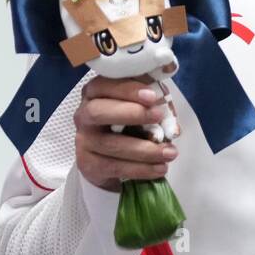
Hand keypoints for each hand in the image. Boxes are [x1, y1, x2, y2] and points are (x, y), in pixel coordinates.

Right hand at [74, 76, 178, 190]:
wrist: (109, 155)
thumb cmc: (128, 120)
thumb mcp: (140, 102)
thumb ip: (152, 96)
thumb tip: (167, 103)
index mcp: (95, 93)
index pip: (104, 85)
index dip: (127, 90)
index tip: (152, 96)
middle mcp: (84, 115)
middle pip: (98, 112)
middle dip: (131, 113)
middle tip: (159, 116)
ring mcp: (84, 141)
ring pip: (111, 145)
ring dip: (145, 149)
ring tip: (170, 152)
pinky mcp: (88, 165)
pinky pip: (115, 167)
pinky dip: (140, 169)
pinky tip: (159, 168)